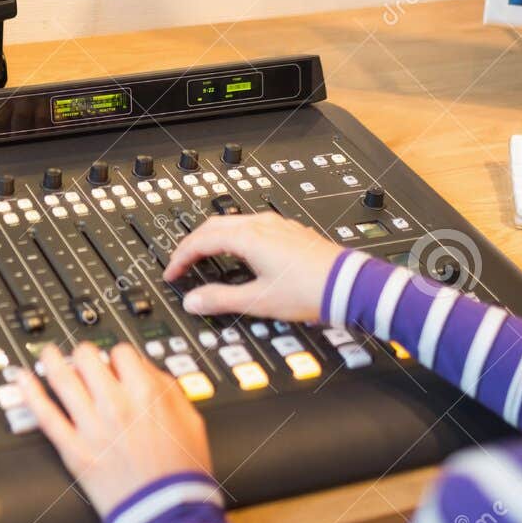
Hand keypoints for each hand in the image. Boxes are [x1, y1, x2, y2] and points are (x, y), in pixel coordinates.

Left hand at [14, 342, 212, 519]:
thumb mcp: (191, 419)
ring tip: (46, 354)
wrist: (168, 512)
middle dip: (84, 354)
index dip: (117, 356)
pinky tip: (23, 380)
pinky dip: (31, 394)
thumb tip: (145, 370)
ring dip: (51, 361)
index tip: (114, 363)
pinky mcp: (75, 451)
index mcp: (147, 394)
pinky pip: (46, 416)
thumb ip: (168, 388)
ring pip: (63, 380)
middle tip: (81, 358)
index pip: (121, 353)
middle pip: (88, 359)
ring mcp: (92, 427)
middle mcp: (116, 405)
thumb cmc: (182, 471)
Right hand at [163, 212, 342, 322]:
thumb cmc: (309, 291)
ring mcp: (278, 226)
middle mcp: (261, 225)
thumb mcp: (259, 301)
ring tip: (206, 256)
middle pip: (214, 225)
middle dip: (193, 242)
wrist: (348, 285)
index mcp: (248, 237)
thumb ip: (221, 299)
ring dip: (213, 237)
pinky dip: (234, 236)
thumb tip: (194, 301)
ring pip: (234, 222)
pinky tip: (240, 252)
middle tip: (183, 262)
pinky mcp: (290, 232)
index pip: (201, 240)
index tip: (173, 272)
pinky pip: (252, 226)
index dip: (181, 257)